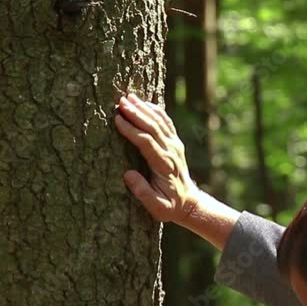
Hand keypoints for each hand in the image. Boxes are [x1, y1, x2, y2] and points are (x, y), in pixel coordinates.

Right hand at [115, 93, 199, 223]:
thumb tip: (128, 175)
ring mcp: (175, 145)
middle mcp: (171, 152)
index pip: (146, 143)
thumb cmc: (170, 207)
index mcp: (164, 165)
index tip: (117, 120)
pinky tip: (145, 102)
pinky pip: (166, 122)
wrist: (189, 202)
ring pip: (160, 122)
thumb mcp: (157, 208)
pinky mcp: (175, 142)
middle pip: (153, 128)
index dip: (131, 130)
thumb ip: (143, 193)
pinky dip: (156, 111)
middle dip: (136, 114)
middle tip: (120, 102)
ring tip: (128, 97)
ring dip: (144, 108)